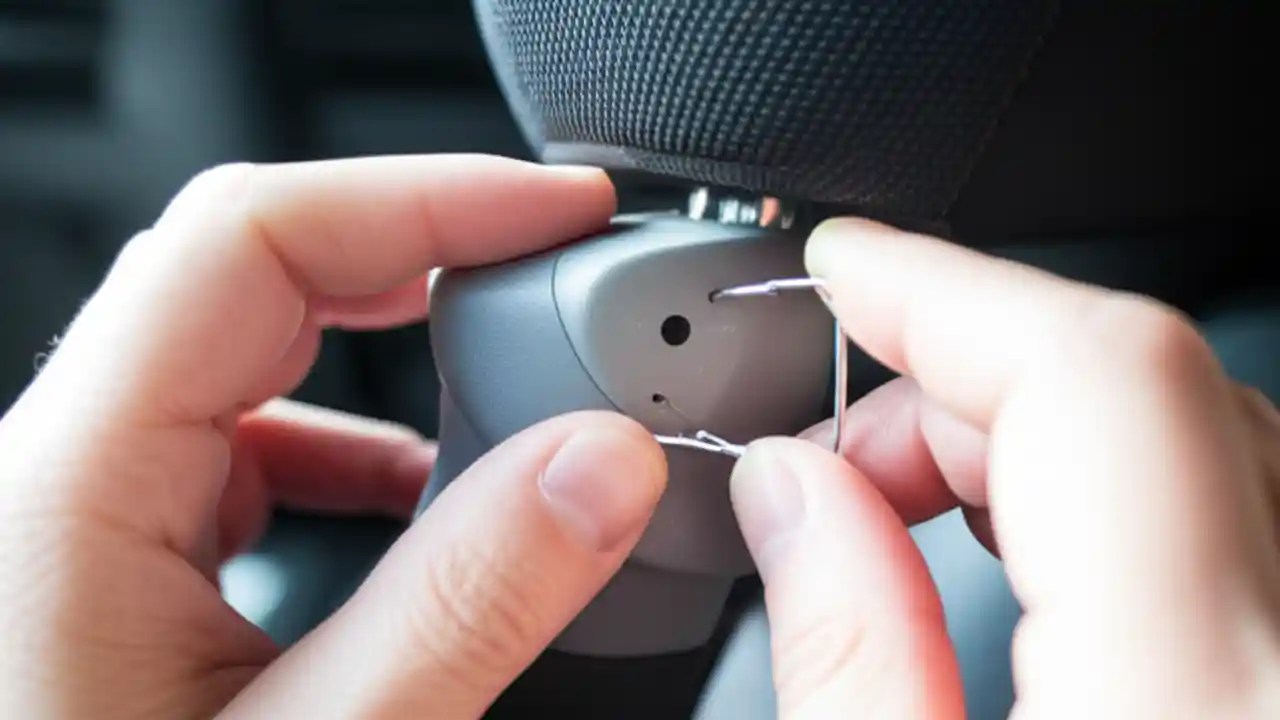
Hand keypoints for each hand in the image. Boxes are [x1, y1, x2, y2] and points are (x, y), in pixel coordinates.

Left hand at [0, 156, 666, 717]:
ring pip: (255, 355)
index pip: (252, 237)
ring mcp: (88, 509)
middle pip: (257, 272)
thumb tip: (602, 467)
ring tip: (508, 385)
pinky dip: (356, 443)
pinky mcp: (120, 553)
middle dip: (423, 254)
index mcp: (71, 485)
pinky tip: (422, 498)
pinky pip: (247, 440)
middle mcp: (62, 471)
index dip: (422, 195)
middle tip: (555, 274)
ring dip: (393, 354)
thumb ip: (468, 603)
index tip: (555, 211)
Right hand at [731, 219, 1279, 717]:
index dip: (946, 287)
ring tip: (907, 512)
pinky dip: (1102, 488)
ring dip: (1027, 435)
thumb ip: (846, 656)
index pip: (1094, 378)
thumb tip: (791, 491)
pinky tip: (1016, 551)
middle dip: (955, 386)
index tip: (842, 271)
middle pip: (1143, 390)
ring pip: (1195, 434)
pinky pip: (1231, 507)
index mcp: (1193, 700)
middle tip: (840, 463)